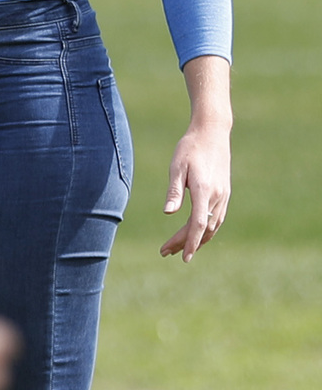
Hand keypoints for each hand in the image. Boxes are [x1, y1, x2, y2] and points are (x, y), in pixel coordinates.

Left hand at [161, 123, 230, 260]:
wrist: (212, 132)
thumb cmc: (189, 148)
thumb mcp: (176, 167)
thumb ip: (174, 191)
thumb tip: (167, 213)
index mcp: (204, 190)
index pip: (198, 224)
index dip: (190, 242)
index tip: (182, 257)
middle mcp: (217, 195)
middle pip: (203, 228)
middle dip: (185, 243)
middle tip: (164, 252)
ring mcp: (223, 195)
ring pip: (212, 225)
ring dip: (196, 239)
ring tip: (177, 249)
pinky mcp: (224, 192)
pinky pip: (217, 218)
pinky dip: (206, 230)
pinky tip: (195, 235)